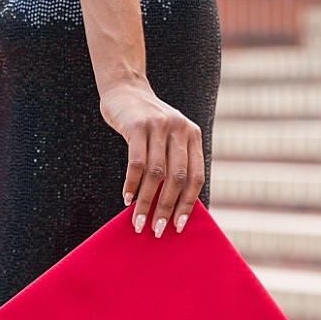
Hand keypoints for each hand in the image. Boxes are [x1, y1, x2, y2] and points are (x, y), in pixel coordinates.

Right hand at [101, 82, 203, 236]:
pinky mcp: (137, 126)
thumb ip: (173, 161)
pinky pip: (135, 162)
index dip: (188, 204)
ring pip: (155, 174)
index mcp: (193, 136)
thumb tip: (173, 203)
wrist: (125, 89)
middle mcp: (180, 130)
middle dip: (167, 208)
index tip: (178, 226)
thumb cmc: (145, 122)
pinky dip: (130, 184)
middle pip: (177, 178)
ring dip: (145, 201)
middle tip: (156, 230)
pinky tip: (125, 198)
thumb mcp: (167, 137)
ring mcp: (159, 127)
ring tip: (137, 221)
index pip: (196, 177)